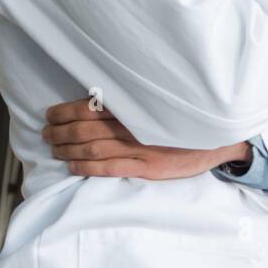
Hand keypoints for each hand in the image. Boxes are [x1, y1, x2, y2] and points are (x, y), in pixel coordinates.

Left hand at [42, 98, 247, 179]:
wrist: (222, 139)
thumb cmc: (189, 120)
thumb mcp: (162, 103)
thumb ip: (134, 102)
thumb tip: (100, 98)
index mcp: (137, 106)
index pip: (90, 106)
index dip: (65, 111)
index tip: (50, 114)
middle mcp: (136, 125)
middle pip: (86, 127)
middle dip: (60, 130)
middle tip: (45, 132)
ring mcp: (142, 147)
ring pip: (93, 148)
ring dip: (67, 148)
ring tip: (53, 149)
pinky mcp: (148, 167)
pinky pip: (110, 168)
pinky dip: (87, 167)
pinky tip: (73, 165)